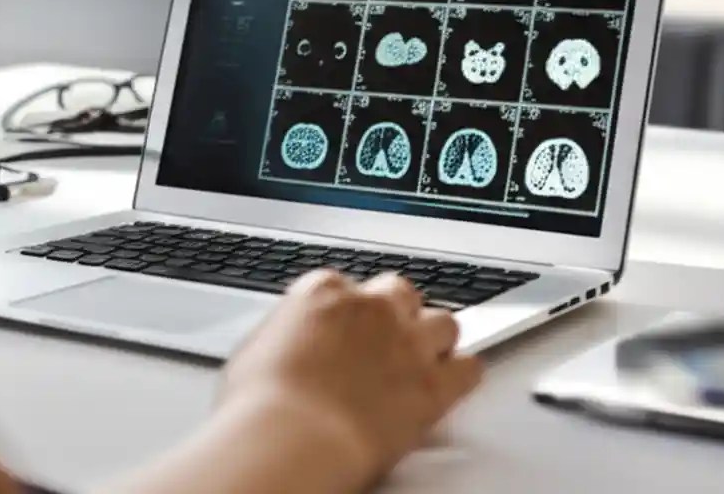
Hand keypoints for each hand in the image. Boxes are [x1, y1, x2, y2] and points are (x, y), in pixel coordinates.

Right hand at [219, 271, 482, 489]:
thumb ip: (286, 336)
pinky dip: (462, 376)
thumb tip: (288, 346)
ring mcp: (408, 341)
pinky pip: (469, 367)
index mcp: (322, 292)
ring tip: (421, 365)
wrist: (289, 438)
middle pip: (400, 294)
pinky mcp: (434, 383)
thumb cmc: (259, 405)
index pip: (347, 286)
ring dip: (433, 341)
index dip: (350, 313)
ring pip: (443, 323)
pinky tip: (450, 386)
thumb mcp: (254, 352)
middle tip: (386, 344)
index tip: (346, 331)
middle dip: (397, 316)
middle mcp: (371, 307)